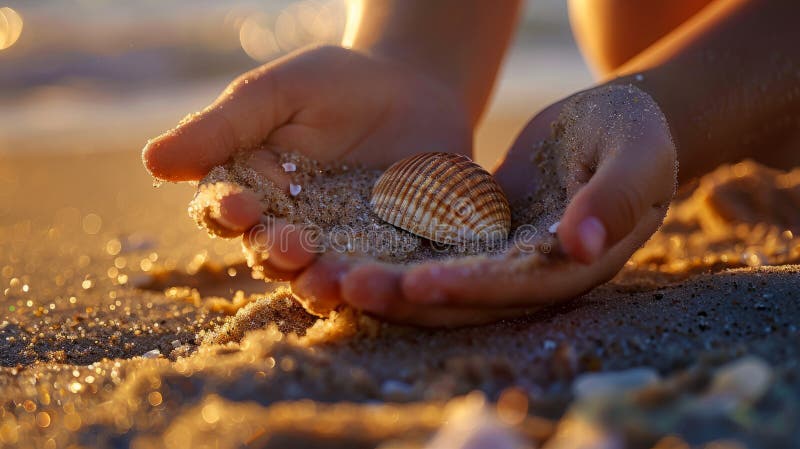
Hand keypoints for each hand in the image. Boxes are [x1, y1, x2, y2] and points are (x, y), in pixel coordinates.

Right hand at [143, 45, 471, 272]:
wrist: (414, 85)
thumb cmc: (335, 83)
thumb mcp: (277, 92)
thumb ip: (223, 127)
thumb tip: (152, 160)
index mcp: (251, 187)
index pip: (225, 209)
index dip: (227, 212)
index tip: (239, 207)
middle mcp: (287, 225)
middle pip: (269, 251)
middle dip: (276, 253)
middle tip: (291, 249)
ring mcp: (337, 245)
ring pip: (317, 275)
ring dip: (318, 283)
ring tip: (327, 281)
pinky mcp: (384, 254)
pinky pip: (374, 276)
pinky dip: (372, 284)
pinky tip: (377, 284)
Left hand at [336, 84, 676, 325]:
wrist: (613, 125)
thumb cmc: (636, 134)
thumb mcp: (636, 157)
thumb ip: (614, 198)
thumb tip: (581, 246)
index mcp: (573, 266)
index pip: (515, 287)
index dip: (467, 288)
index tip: (417, 283)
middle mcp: (532, 275)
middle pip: (465, 297)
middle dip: (408, 296)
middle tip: (348, 286)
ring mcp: (503, 258)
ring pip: (439, 280)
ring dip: (388, 283)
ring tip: (332, 275)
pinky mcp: (478, 235)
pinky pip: (430, 249)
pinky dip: (391, 254)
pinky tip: (346, 250)